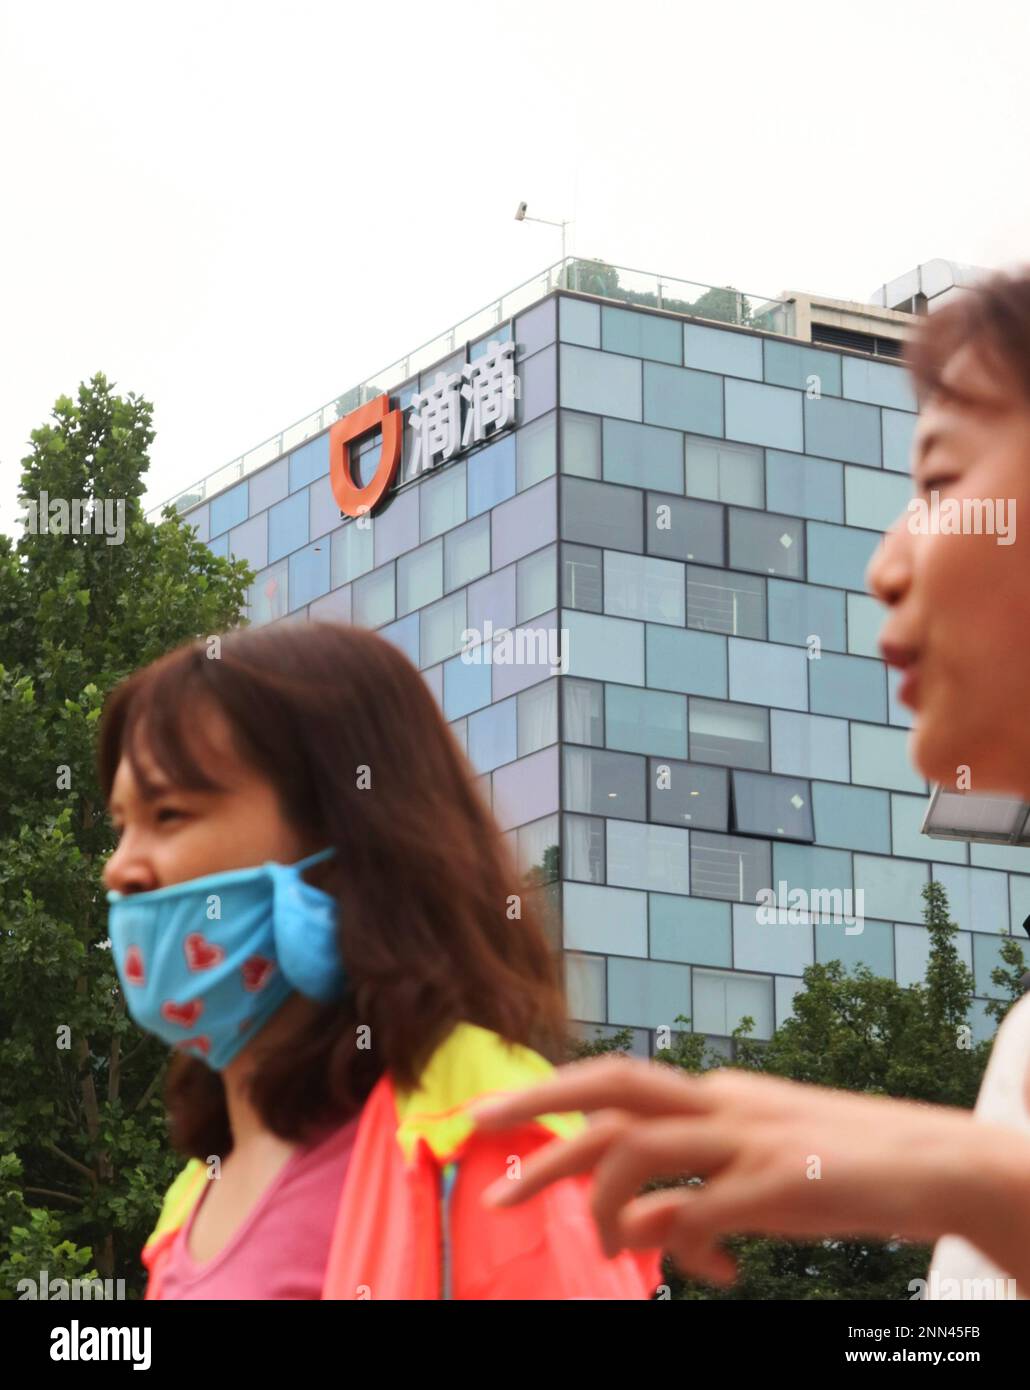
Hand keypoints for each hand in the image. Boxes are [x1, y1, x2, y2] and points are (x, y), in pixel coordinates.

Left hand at [470, 1057, 1026, 1286]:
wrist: (940, 1162)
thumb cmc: (846, 1167)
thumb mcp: (758, 1172)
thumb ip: (695, 1193)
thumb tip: (641, 1231)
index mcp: (715, 1094)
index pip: (613, 1084)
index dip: (547, 1095)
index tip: (491, 1115)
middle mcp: (721, 1103)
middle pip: (608, 1089)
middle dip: (536, 1105)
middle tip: (474, 1128)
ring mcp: (747, 1137)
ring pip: (636, 1147)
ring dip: (601, 1200)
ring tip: (604, 1248)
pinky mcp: (779, 1180)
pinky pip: (698, 1210)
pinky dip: (687, 1245)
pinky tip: (722, 1270)